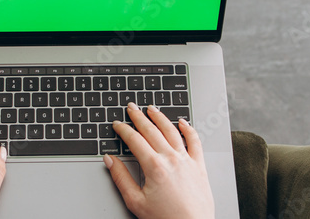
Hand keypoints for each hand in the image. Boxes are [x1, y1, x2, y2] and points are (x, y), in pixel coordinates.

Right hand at [105, 103, 213, 218]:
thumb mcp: (136, 201)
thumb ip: (121, 178)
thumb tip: (110, 161)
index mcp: (154, 166)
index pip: (134, 140)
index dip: (123, 130)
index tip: (117, 124)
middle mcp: (171, 159)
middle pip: (151, 130)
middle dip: (139, 117)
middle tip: (131, 108)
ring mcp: (187, 160)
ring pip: (172, 130)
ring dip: (160, 117)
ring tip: (152, 109)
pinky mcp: (199, 166)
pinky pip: (195, 141)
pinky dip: (188, 129)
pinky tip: (183, 122)